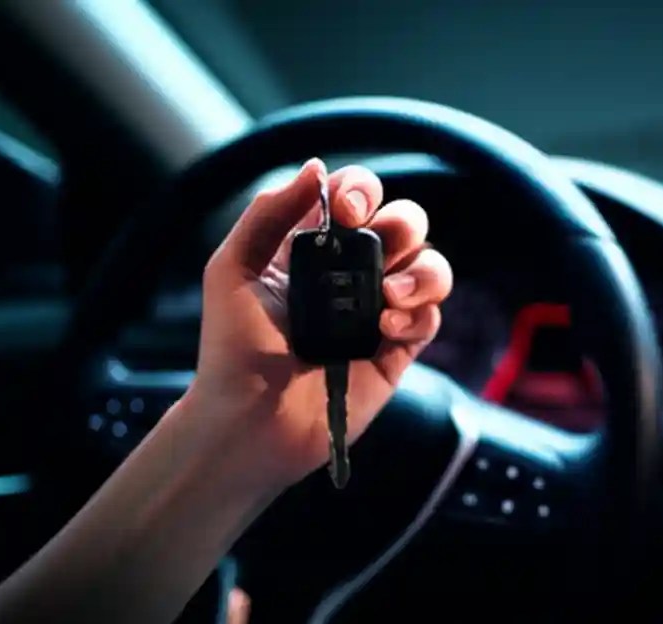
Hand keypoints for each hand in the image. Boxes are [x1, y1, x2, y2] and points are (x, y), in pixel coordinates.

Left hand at [190, 159, 451, 488]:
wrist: (251, 419)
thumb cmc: (233, 347)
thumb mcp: (233, 268)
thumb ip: (270, 213)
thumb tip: (316, 166)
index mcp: (315, 250)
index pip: (357, 200)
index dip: (361, 192)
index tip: (343, 211)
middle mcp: (354, 275)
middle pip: (405, 225)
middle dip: (401, 223)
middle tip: (372, 241)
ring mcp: (380, 312)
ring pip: (430, 267)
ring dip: (421, 271)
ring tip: (388, 296)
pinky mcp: (398, 351)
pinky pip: (430, 317)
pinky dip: (416, 314)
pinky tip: (386, 326)